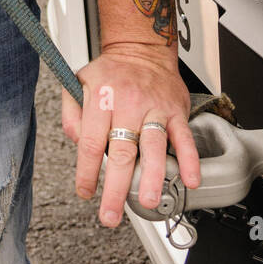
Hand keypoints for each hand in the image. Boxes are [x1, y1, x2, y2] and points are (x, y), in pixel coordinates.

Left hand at [61, 43, 200, 226]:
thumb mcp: (77, 84)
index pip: (92, 142)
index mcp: (101, 98)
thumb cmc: (110, 71)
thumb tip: (79, 147)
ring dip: (153, 177)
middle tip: (111, 214)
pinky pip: (184, 137)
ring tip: (150, 201)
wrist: (141, 49)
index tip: (86, 192)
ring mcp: (154, 107)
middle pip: (122, 151)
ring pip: (154, 146)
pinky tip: (190, 179)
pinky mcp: (175, 111)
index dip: (88, 172)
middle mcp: (128, 103)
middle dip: (117, 188)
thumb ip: (72, 116)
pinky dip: (190, 160)